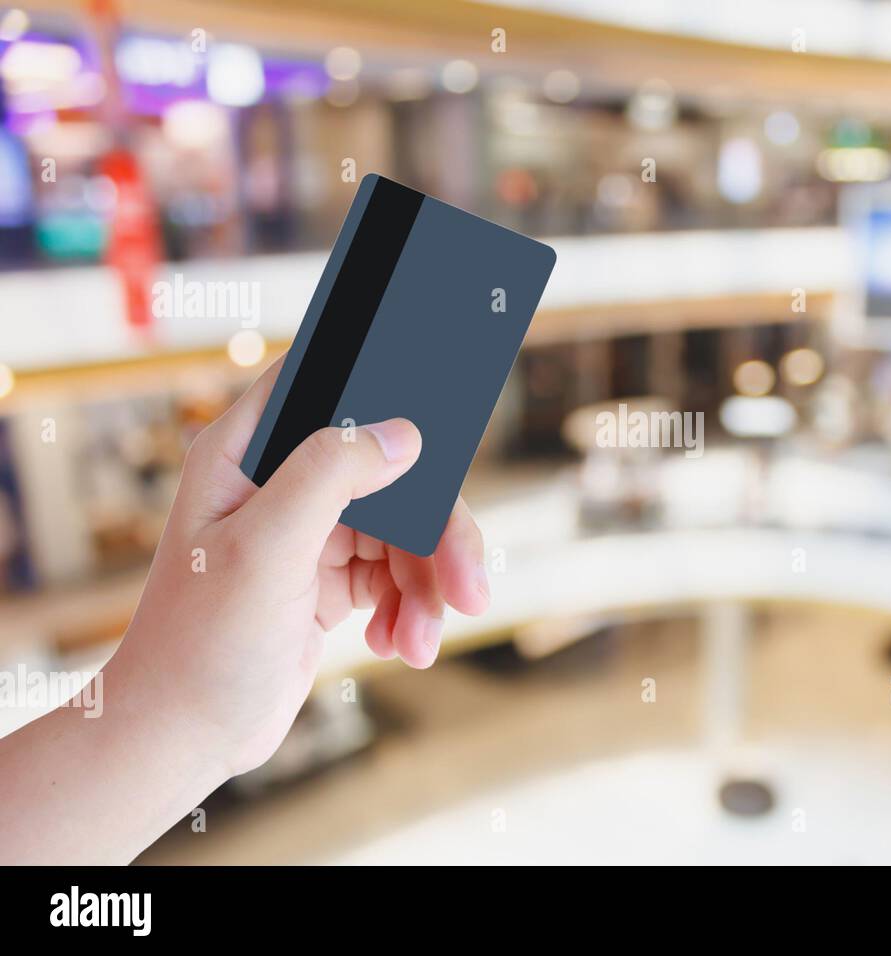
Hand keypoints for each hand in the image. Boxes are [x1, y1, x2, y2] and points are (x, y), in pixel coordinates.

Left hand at [111, 355, 489, 778]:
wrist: (186, 736)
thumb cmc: (201, 643)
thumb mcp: (265, 549)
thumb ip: (330, 476)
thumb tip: (403, 434)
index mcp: (246, 453)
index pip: (326, 386)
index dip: (385, 387)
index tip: (444, 413)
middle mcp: (280, 481)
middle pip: (393, 475)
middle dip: (436, 538)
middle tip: (469, 592)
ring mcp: (309, 530)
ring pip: (404, 532)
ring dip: (425, 590)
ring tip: (420, 644)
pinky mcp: (329, 577)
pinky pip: (396, 575)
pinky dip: (409, 610)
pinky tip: (396, 644)